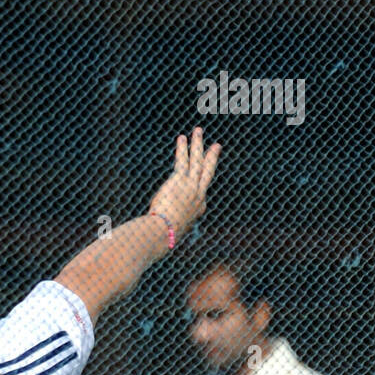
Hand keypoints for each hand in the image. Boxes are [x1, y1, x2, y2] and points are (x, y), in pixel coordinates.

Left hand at [148, 128, 221, 243]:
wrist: (162, 235)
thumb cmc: (163, 239)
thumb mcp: (171, 237)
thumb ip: (169, 233)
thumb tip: (158, 243)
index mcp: (196, 212)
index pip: (201, 197)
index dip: (201, 189)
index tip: (202, 181)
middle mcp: (198, 197)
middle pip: (207, 172)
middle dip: (211, 157)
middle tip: (216, 146)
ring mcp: (191, 187)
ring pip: (197, 161)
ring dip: (198, 145)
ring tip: (198, 131)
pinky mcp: (179, 181)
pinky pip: (182, 160)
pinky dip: (182, 148)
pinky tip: (182, 138)